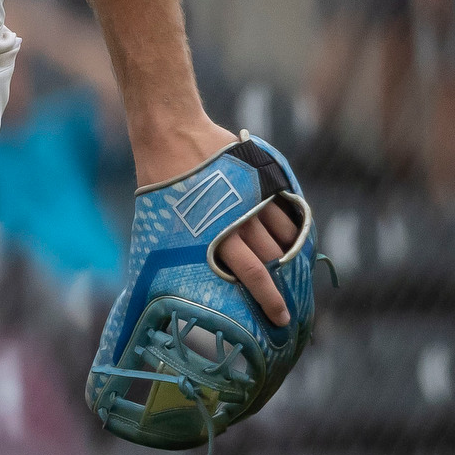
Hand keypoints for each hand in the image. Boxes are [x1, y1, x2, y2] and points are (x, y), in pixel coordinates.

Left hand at [133, 114, 298, 325]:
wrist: (172, 136)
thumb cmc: (161, 186)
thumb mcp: (160, 228)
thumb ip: (175, 257)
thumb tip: (161, 287)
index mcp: (214, 238)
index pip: (251, 278)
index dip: (270, 301)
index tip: (281, 319)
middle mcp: (239, 222)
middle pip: (272, 262)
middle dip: (284, 287)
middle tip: (291, 305)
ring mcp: (255, 201)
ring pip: (283, 238)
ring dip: (290, 259)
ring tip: (294, 275)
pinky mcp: (264, 182)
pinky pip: (287, 213)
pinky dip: (294, 230)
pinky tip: (293, 241)